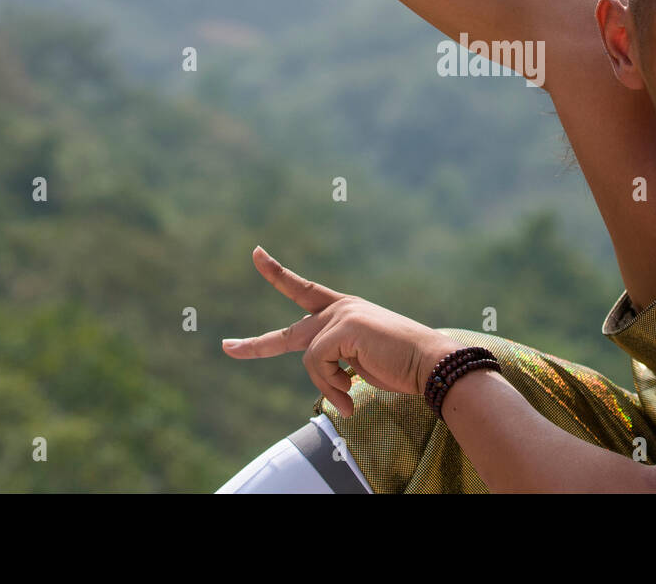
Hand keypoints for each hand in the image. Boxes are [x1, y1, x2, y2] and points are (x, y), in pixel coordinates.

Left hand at [222, 247, 462, 415]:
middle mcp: (340, 308)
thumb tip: (325, 381)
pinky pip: (316, 365)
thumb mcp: (362, 362)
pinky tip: (351, 396)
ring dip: (327, 386)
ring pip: (308, 359)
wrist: (430, 363)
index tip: (257, 255)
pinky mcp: (342, 327)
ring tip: (350, 399)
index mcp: (346, 311)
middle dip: (254, 345)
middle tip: (225, 347)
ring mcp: (340, 315)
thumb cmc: (403, 366)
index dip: (279, 275)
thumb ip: (337, 361)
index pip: (305, 290)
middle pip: (288, 332)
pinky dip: (331, 387)